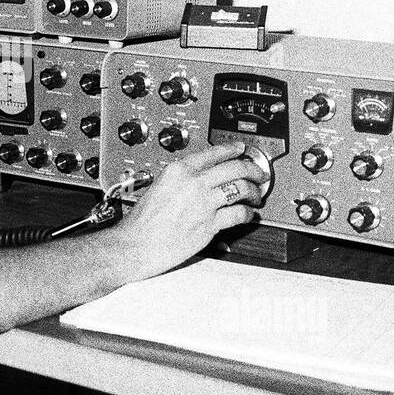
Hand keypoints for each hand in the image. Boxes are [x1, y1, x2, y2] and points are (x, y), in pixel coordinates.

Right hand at [108, 142, 269, 278]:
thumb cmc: (142, 221)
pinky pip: (238, 214)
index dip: (232, 149)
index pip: (214, 153)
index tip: (241, 149)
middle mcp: (193, 183)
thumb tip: (203, 177)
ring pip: (241, 188)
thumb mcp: (159, 186)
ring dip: (253, 191)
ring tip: (256, 195)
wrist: (135, 245)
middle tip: (258, 173)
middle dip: (252, 169)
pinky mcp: (210, 224)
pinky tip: (247, 214)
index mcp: (178, 170)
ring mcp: (203, 204)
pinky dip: (248, 213)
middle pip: (234, 168)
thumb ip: (182, 179)